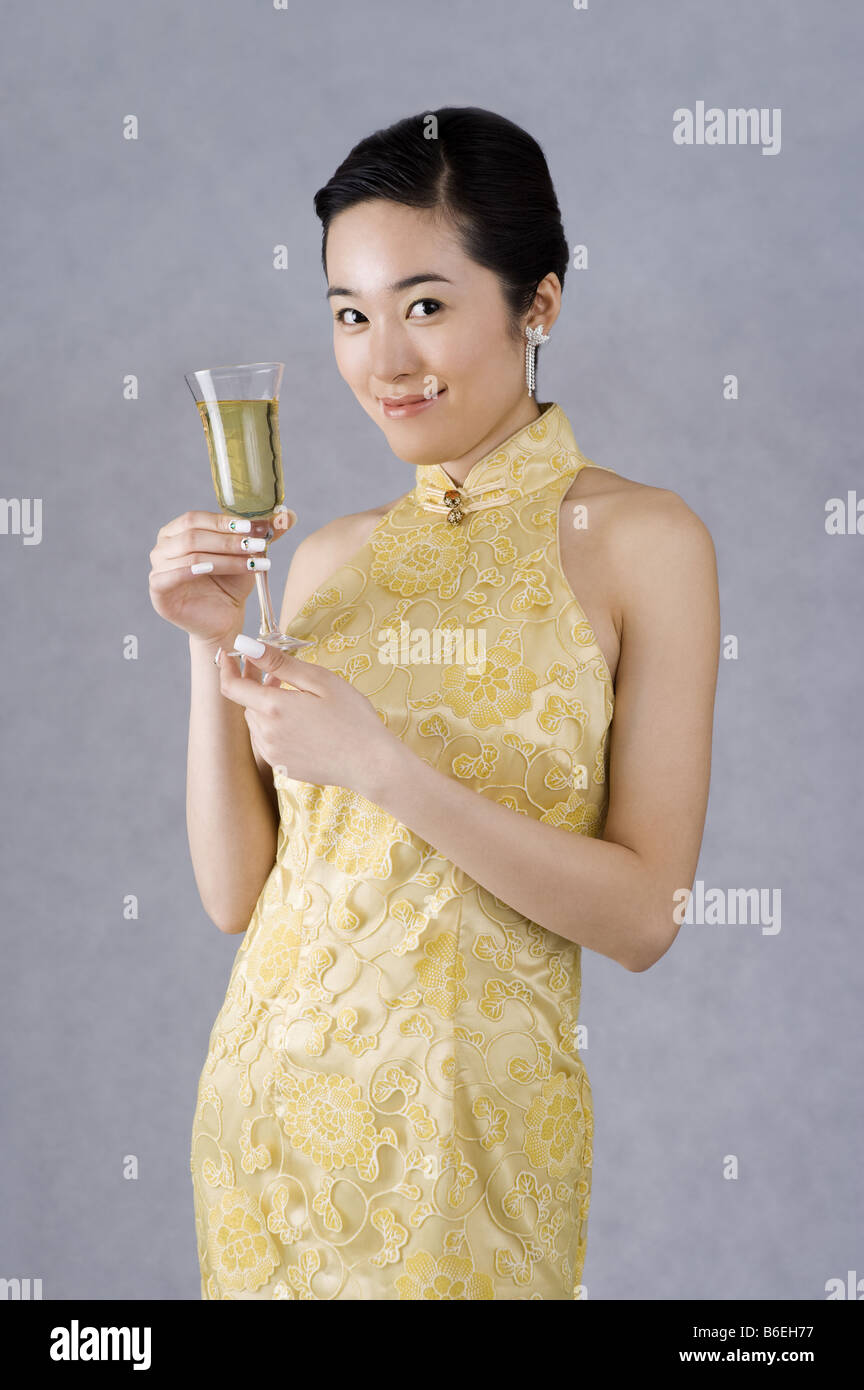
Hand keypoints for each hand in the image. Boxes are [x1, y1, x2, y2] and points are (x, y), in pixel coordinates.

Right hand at [148, 506, 296, 646]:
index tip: (254, 528)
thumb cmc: (231, 584)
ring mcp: (157, 568)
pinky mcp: (158, 591)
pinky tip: (217, 571)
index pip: (196, 518)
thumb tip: (287, 515)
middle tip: (258, 545)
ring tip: (253, 562)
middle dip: (229, 540)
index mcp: (177, 531)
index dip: (225, 521)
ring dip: (225, 558)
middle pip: (193, 535)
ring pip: (191, 555)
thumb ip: (263, 534)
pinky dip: (196, 572)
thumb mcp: (248, 555)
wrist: (223, 620)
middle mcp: (163, 547)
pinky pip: (173, 576)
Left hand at [217, 635, 402, 796]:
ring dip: (267, 707)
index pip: (231, 686)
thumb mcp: (319, 681)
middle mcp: (266, 734)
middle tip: (280, 675)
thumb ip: (280, 663)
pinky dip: (275, 727)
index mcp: (273, 708)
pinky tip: (302, 724)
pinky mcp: (282, 767)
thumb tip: (248, 646)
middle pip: (247, 703)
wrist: (371, 764)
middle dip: (256, 686)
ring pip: (257, 723)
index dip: (227, 668)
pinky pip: (268, 741)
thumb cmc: (352, 718)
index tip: (229, 654)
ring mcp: (273, 754)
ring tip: (296, 699)